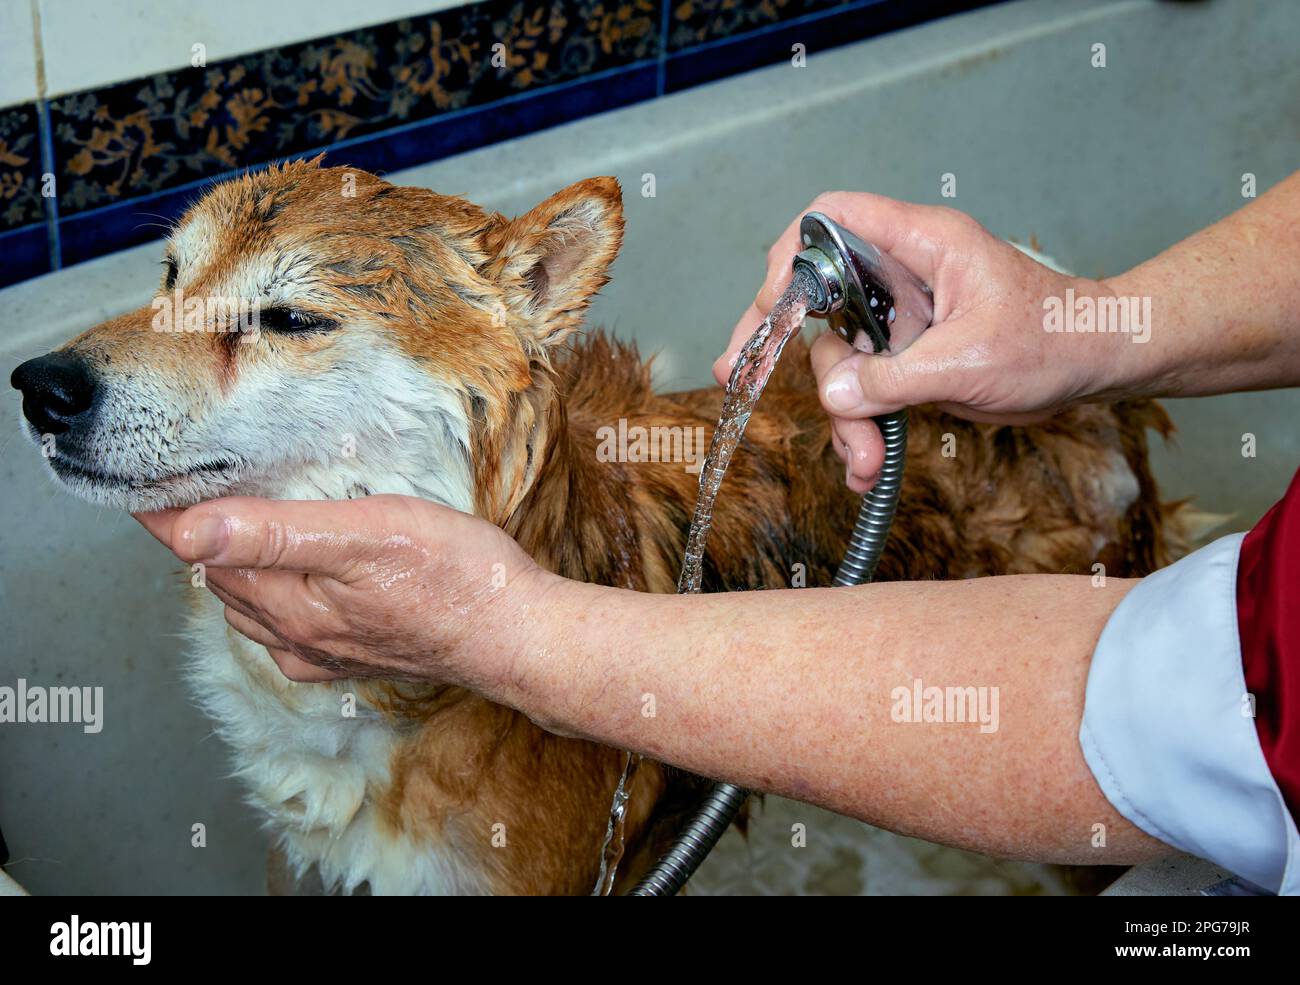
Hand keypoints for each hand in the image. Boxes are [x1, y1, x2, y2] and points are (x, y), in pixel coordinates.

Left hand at [133, 495, 553, 690]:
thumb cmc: (454, 578)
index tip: (137, 482)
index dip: (168, 517)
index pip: (205, 554)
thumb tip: (187, 532)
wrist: (518, 637)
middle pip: (224, 583)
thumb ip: (274, 535)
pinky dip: (269, 606)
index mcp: (292, 602)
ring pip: (255, 610)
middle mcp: (298, 635)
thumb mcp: (364, 535)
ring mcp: (327, 653)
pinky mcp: (358, 658)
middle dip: (196, 540)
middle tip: (177, 494)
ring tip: (222, 533)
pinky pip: (290, 636)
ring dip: (230, 573)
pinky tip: (284, 596)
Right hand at [715, 192, 1124, 491]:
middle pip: (816, 299)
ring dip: (842, 415)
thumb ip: (895, 379)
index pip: (831, 218)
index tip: (772, 306)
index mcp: (920, 244)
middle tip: (736, 378)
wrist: (1096, 365)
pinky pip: (865, 389)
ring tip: (863, 462)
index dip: (791, 254)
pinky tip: (867, 466)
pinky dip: (862, 427)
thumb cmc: (1055, 338)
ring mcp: (902, 318)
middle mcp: (902, 274)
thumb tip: (831, 396)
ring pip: (839, 360)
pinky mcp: (908, 356)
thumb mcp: (971, 361)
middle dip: (789, 352)